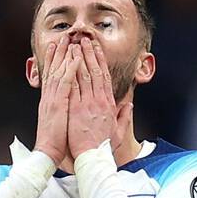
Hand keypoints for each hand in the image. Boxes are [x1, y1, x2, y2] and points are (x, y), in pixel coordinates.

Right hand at [34, 37, 79, 166]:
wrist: (48, 154)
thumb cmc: (56, 144)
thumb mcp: (58, 124)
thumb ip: (63, 112)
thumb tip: (66, 106)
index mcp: (51, 102)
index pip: (54, 78)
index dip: (57, 62)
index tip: (60, 49)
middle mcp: (50, 97)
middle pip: (54, 70)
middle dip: (59, 53)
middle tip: (63, 37)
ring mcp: (53, 100)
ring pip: (58, 72)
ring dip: (64, 55)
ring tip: (68, 40)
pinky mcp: (58, 105)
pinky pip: (65, 83)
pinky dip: (70, 69)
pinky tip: (75, 58)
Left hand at [67, 37, 131, 160]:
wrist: (92, 158)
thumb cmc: (102, 148)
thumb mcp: (118, 132)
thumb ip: (124, 118)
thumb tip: (129, 106)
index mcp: (108, 104)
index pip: (104, 77)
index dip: (100, 60)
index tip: (96, 49)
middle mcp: (99, 101)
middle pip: (94, 71)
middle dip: (89, 53)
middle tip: (84, 39)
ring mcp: (88, 103)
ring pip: (83, 74)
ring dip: (79, 57)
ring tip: (74, 44)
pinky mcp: (77, 108)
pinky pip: (73, 85)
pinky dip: (71, 71)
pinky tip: (67, 60)